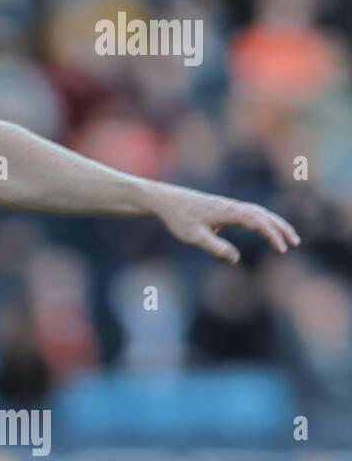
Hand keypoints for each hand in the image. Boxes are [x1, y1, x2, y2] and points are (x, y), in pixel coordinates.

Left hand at [149, 183, 299, 263]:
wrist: (165, 201)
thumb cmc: (178, 218)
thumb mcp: (194, 237)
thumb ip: (215, 248)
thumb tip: (236, 259)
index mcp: (229, 212)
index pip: (258, 222)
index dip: (272, 236)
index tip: (282, 250)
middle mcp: (232, 206)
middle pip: (264, 215)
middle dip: (281, 228)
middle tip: (295, 243)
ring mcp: (228, 206)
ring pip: (258, 212)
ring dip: (274, 223)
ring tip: (286, 238)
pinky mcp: (223, 208)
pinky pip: (249, 213)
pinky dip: (262, 220)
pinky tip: (261, 230)